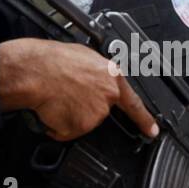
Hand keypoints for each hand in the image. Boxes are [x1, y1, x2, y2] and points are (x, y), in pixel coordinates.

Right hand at [0, 37, 157, 141]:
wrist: (36, 71)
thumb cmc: (54, 60)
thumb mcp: (85, 57)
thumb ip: (98, 73)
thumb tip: (96, 78)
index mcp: (112, 77)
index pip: (134, 103)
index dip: (144, 119)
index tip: (152, 131)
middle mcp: (108, 96)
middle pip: (100, 111)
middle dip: (85, 107)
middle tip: (67, 95)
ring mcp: (96, 113)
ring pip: (83, 122)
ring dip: (70, 115)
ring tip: (57, 96)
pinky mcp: (81, 126)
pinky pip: (67, 130)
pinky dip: (58, 124)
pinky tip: (52, 108)